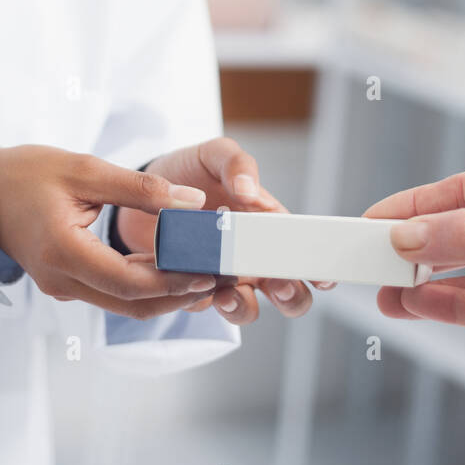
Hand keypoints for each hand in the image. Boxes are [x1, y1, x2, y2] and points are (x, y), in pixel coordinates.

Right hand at [0, 145, 220, 318]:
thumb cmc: (28, 173)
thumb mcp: (86, 169)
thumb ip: (141, 188)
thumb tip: (192, 202)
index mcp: (64, 252)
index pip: (130, 281)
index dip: (173, 280)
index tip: (209, 268)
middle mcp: (62, 280)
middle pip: (132, 303)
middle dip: (179, 294)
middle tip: (218, 276)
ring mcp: (63, 287)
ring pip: (125, 304)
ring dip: (165, 294)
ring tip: (204, 272)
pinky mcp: (67, 283)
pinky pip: (113, 294)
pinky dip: (145, 286)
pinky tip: (172, 267)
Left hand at [114, 136, 330, 323]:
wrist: (141, 190)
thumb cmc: (188, 171)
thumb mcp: (214, 155)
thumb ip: (236, 163)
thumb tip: (249, 190)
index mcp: (268, 225)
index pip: (303, 252)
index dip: (318, 270)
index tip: (323, 278)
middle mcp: (252, 257)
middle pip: (288, 292)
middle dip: (291, 296)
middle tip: (277, 285)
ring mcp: (223, 277)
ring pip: (247, 309)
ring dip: (244, 307)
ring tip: (227, 294)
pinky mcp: (191, 288)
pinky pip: (202, 305)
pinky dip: (201, 300)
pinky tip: (191, 282)